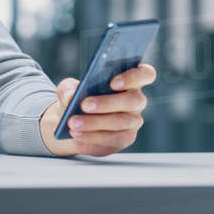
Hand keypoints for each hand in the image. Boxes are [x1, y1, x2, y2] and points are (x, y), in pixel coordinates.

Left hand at [38, 63, 156, 157]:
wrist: (71, 123)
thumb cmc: (77, 99)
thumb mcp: (68, 89)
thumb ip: (68, 88)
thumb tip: (71, 93)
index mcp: (129, 80)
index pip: (145, 74)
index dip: (133, 76)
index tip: (113, 82)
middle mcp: (136, 101)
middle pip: (133, 100)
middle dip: (107, 102)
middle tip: (84, 105)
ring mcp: (132, 121)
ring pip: (121, 122)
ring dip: (95, 122)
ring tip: (73, 122)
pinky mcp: (124, 139)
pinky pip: (112, 139)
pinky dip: (92, 137)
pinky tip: (77, 134)